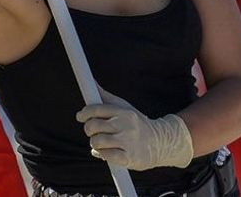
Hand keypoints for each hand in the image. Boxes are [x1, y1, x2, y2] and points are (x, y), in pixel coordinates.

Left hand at [76, 87, 192, 170]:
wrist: (160, 143)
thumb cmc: (135, 124)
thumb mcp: (123, 107)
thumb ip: (105, 97)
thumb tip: (90, 81)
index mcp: (123, 112)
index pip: (96, 109)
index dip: (84, 113)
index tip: (80, 116)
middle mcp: (126, 125)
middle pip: (93, 125)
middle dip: (89, 129)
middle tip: (93, 132)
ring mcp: (128, 142)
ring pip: (97, 141)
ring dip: (94, 144)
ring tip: (101, 143)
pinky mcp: (129, 158)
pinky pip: (105, 155)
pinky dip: (102, 154)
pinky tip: (106, 152)